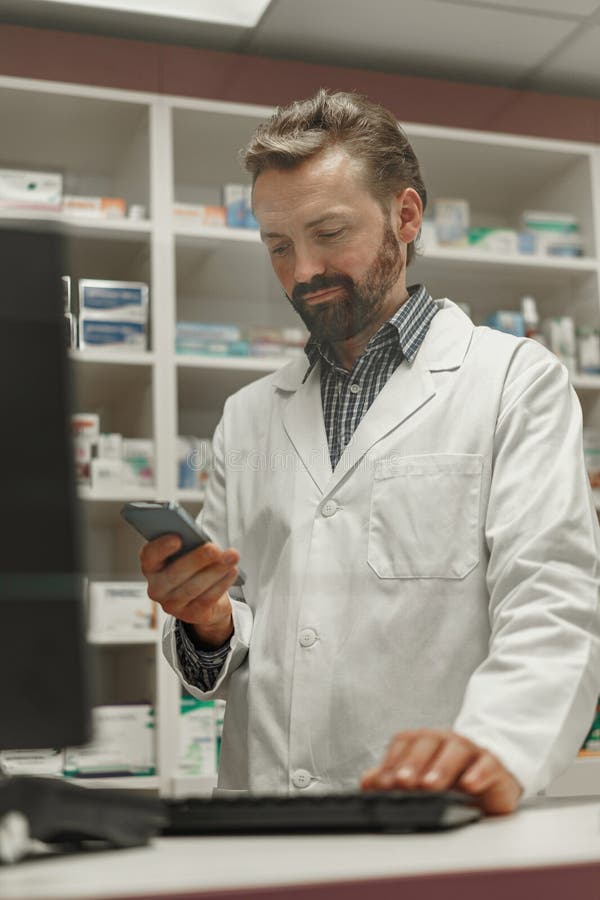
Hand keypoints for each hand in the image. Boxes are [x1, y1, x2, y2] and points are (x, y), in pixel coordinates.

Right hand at [140, 535, 239, 646]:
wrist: (203, 600)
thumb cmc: (193, 567)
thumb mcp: (187, 554)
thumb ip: (189, 546)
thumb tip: (202, 541)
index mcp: (152, 567)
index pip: (149, 556)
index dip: (161, 547)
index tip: (178, 538)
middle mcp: (157, 588)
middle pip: (175, 574)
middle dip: (197, 559)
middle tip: (215, 548)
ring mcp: (172, 604)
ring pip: (193, 588)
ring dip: (215, 571)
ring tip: (231, 557)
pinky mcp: (191, 615)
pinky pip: (207, 599)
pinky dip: (222, 583)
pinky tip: (233, 571)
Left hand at [360, 729, 522, 814]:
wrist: (490, 780)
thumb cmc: (450, 777)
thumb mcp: (419, 779)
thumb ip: (392, 778)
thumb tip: (368, 782)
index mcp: (424, 742)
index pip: (404, 742)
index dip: (392, 761)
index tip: (383, 784)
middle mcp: (446, 741)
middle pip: (428, 742)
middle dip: (413, 763)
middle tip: (403, 783)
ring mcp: (471, 751)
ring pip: (456, 750)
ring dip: (441, 767)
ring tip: (430, 785)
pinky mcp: (494, 765)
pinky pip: (487, 764)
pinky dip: (478, 773)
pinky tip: (469, 785)